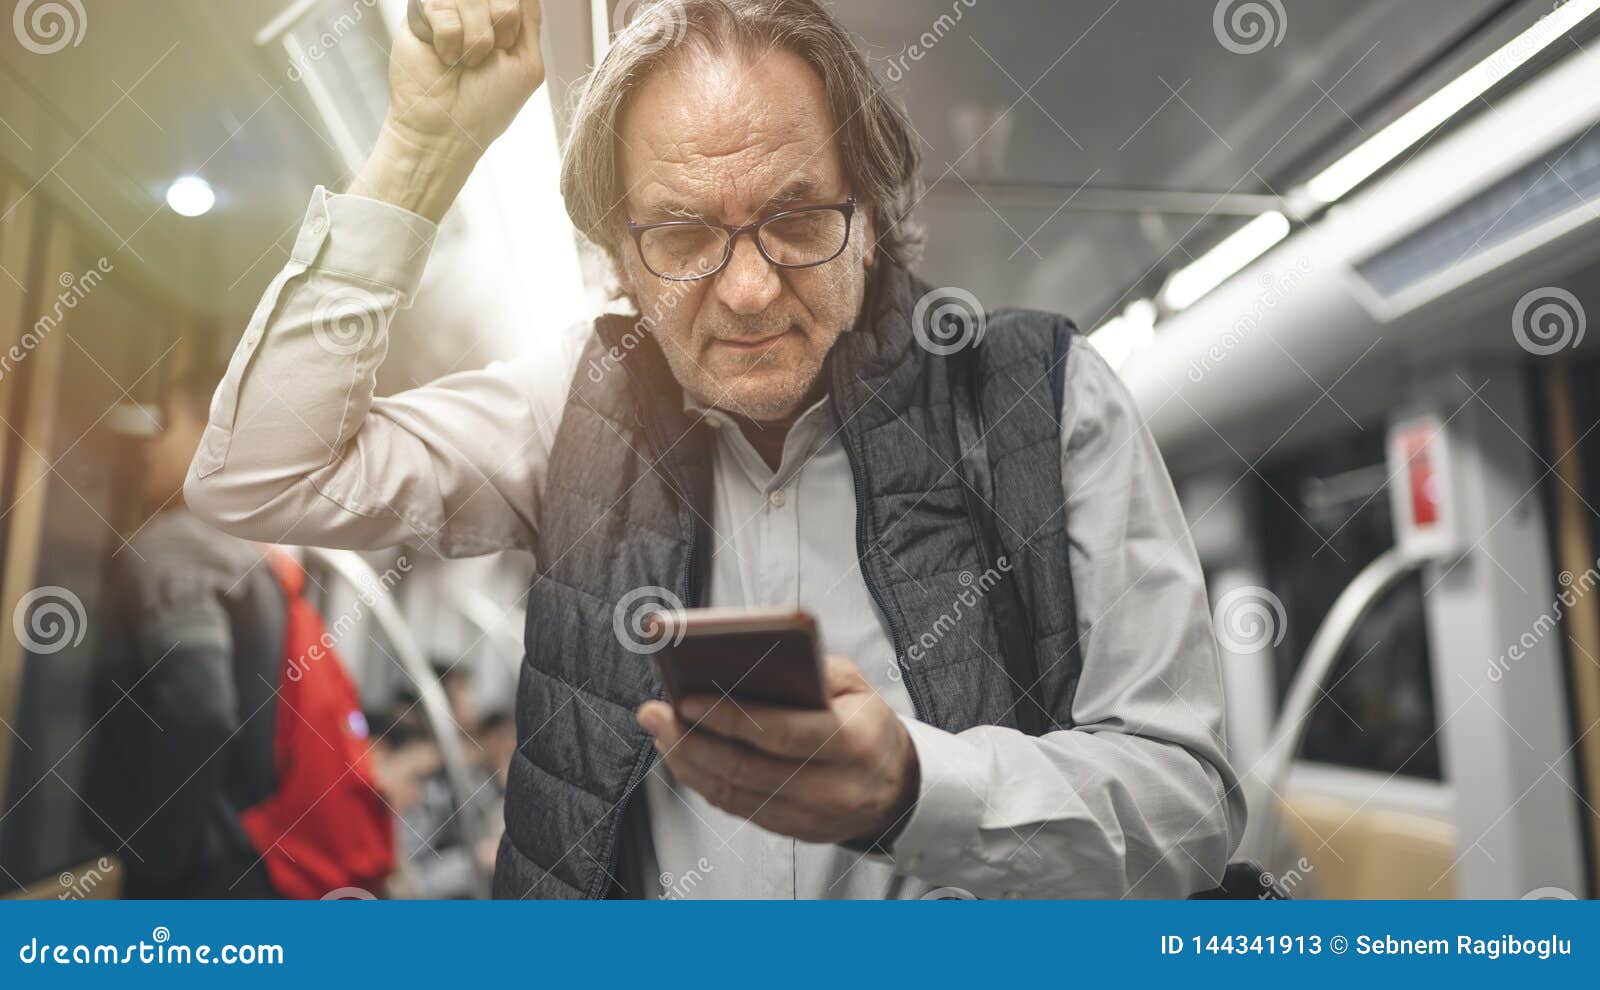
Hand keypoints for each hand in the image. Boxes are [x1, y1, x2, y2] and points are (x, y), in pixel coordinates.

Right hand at [350, 0, 543, 218]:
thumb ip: (529, 17)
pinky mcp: (419, 12)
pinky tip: (444, 59)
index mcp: (504, 16)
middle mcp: (477, 7)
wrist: (449, 128)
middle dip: (499, 25)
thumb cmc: (489, 102)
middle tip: (487, 57)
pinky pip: (441, 8)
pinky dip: (449, 40)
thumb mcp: (527, 62)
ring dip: (475, 39)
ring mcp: (448, 7)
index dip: (513, 15)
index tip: (507, 46)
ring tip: (465, 63)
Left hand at [637, 656, 920, 845]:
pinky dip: (704, 782)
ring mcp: (810, 817)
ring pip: (733, 793)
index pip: (778, 733)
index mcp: (850, 743)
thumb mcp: (854, 684)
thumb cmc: (867, 724)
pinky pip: (737, 808)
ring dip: (687, 762)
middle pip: (744, 769)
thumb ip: (809, 670)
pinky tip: (683, 756)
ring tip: (659, 730)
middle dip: (689, 740)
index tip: (685, 698)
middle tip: (653, 713)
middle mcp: (831, 787)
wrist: (897, 786)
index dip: (727, 718)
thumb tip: (745, 662)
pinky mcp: (792, 832)